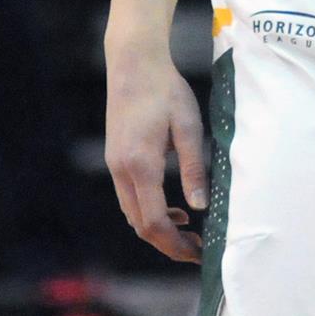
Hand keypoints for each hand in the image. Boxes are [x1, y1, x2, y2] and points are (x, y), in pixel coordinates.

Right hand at [105, 44, 207, 263]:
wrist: (134, 63)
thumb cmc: (165, 90)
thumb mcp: (188, 126)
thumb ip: (193, 168)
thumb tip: (200, 207)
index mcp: (140, 165)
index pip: (154, 222)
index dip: (176, 244)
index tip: (199, 252)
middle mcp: (121, 170)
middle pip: (140, 225)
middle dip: (168, 243)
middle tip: (198, 249)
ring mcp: (114, 164)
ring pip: (133, 214)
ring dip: (158, 228)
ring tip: (190, 231)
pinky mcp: (115, 157)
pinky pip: (129, 198)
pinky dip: (149, 210)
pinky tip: (173, 206)